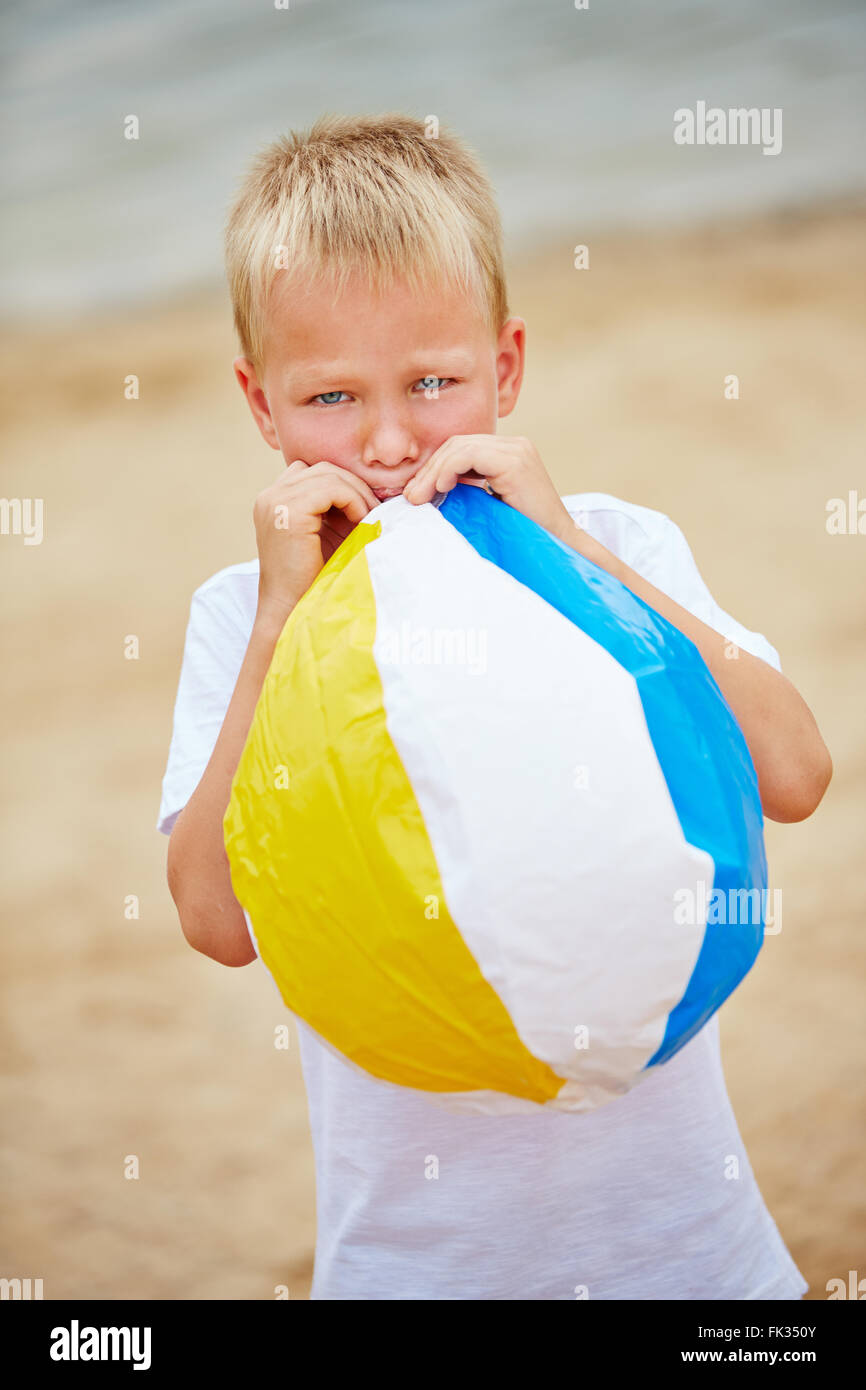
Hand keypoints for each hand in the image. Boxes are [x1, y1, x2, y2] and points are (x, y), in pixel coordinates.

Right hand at [252, 460, 378, 621]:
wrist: (293, 610)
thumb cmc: (313, 578)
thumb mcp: (323, 534)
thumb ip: (333, 508)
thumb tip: (373, 487)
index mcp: (273, 500)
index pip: (312, 472)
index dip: (341, 485)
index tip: (361, 510)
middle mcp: (269, 496)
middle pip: (322, 469)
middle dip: (353, 487)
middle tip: (373, 512)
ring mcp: (275, 501)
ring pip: (329, 475)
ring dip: (357, 494)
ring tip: (369, 520)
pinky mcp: (288, 511)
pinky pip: (332, 488)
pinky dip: (353, 501)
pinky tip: (361, 523)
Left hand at [403, 434, 577, 543]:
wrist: (559, 545)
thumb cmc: (523, 533)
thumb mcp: (488, 506)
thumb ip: (466, 490)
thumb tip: (423, 491)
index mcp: (508, 452)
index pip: (460, 447)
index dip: (434, 467)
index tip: (417, 493)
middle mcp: (514, 444)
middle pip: (457, 444)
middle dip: (429, 469)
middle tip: (411, 497)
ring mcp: (517, 450)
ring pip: (459, 447)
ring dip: (433, 472)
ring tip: (419, 497)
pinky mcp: (515, 461)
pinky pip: (468, 455)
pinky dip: (448, 469)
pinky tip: (440, 489)